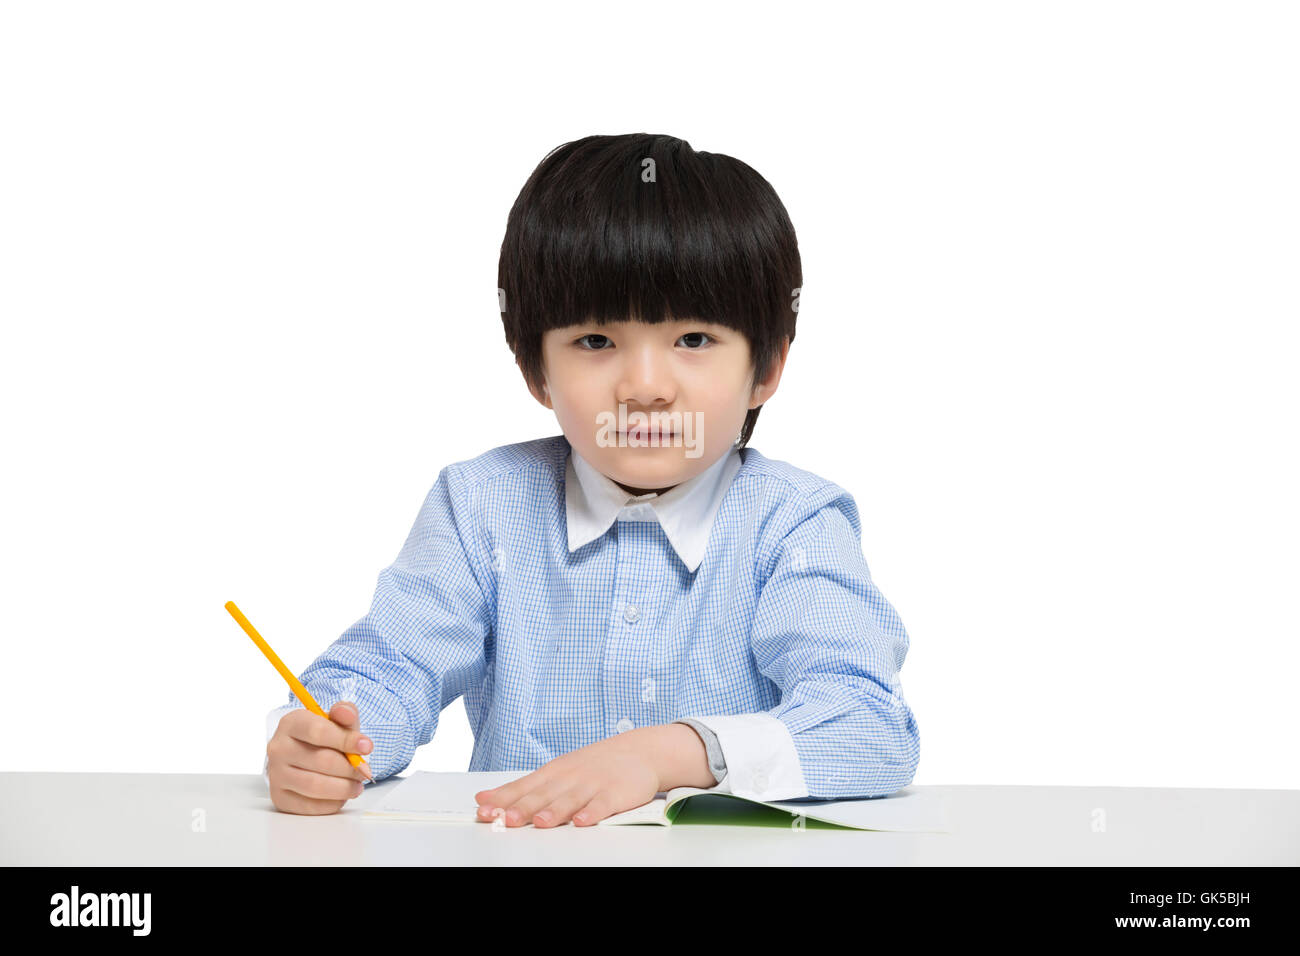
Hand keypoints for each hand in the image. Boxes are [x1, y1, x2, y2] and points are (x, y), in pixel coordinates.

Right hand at [266, 700, 374, 814]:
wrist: (303, 755)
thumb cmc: (323, 737)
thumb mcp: (336, 720)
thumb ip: (345, 713)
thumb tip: (348, 713)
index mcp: (291, 723)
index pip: (318, 732)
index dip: (346, 740)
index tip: (367, 747)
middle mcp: (278, 748)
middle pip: (320, 760)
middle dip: (349, 768)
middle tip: (365, 771)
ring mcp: (276, 774)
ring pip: (315, 786)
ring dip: (343, 788)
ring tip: (357, 785)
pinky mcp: (279, 797)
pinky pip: (309, 805)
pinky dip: (332, 803)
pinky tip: (341, 795)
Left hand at [473, 730, 660, 827]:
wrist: (638, 751)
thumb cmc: (592, 765)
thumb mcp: (556, 772)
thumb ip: (524, 789)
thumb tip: (486, 799)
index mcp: (553, 773)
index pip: (523, 787)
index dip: (503, 800)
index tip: (483, 810)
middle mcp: (569, 777)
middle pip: (543, 795)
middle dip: (523, 808)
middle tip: (505, 819)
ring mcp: (593, 784)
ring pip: (571, 799)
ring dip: (555, 811)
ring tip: (540, 822)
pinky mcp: (616, 793)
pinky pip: (603, 804)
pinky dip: (593, 812)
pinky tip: (582, 821)